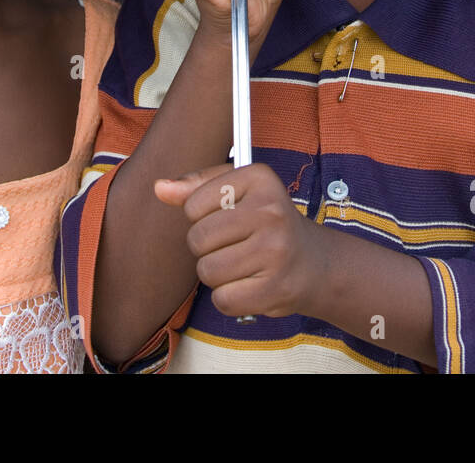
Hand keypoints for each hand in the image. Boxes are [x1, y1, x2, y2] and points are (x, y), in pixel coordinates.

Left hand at [154, 162, 329, 318]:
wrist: (315, 263)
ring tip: (244, 264)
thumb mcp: (237, 193)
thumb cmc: (266, 224)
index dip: (202, 216)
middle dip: (207, 248)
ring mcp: (275, 250)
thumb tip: (160, 188)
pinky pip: (223, 299)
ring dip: (218, 274)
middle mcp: (271, 210)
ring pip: (207, 271)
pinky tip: (252, 284)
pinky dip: (230, 297)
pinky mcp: (275, 287)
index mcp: (259, 177)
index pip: (192, 204)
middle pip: (197, 238)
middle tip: (236, 245)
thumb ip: (196, 188)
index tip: (230, 218)